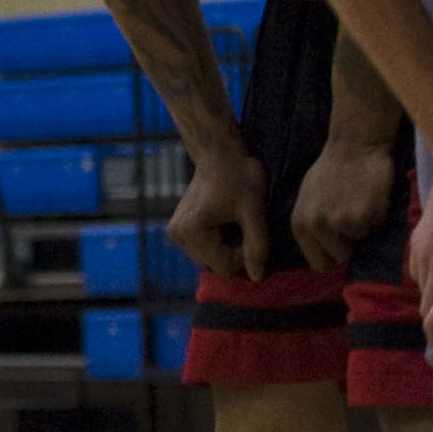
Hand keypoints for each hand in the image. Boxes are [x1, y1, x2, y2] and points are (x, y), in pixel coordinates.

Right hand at [168, 150, 272, 280]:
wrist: (219, 154)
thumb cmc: (240, 177)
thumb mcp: (254, 212)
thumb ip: (257, 246)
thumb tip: (256, 277)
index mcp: (193, 231)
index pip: (224, 268)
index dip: (244, 255)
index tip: (250, 230)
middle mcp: (177, 235)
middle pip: (214, 266)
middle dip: (234, 253)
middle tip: (243, 225)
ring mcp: (175, 232)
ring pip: (208, 260)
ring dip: (225, 248)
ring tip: (233, 222)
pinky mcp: (177, 229)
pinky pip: (202, 250)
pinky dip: (216, 243)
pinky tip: (223, 222)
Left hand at [293, 137, 399, 273]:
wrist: (354, 146)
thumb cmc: (330, 171)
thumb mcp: (309, 201)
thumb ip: (313, 227)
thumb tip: (322, 256)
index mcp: (300, 224)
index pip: (318, 264)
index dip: (333, 256)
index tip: (340, 242)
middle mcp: (316, 227)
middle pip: (340, 259)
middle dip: (350, 244)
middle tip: (352, 217)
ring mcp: (340, 223)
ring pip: (361, 246)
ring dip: (364, 231)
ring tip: (360, 205)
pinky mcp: (364, 217)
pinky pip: (376, 231)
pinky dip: (377, 219)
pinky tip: (370, 199)